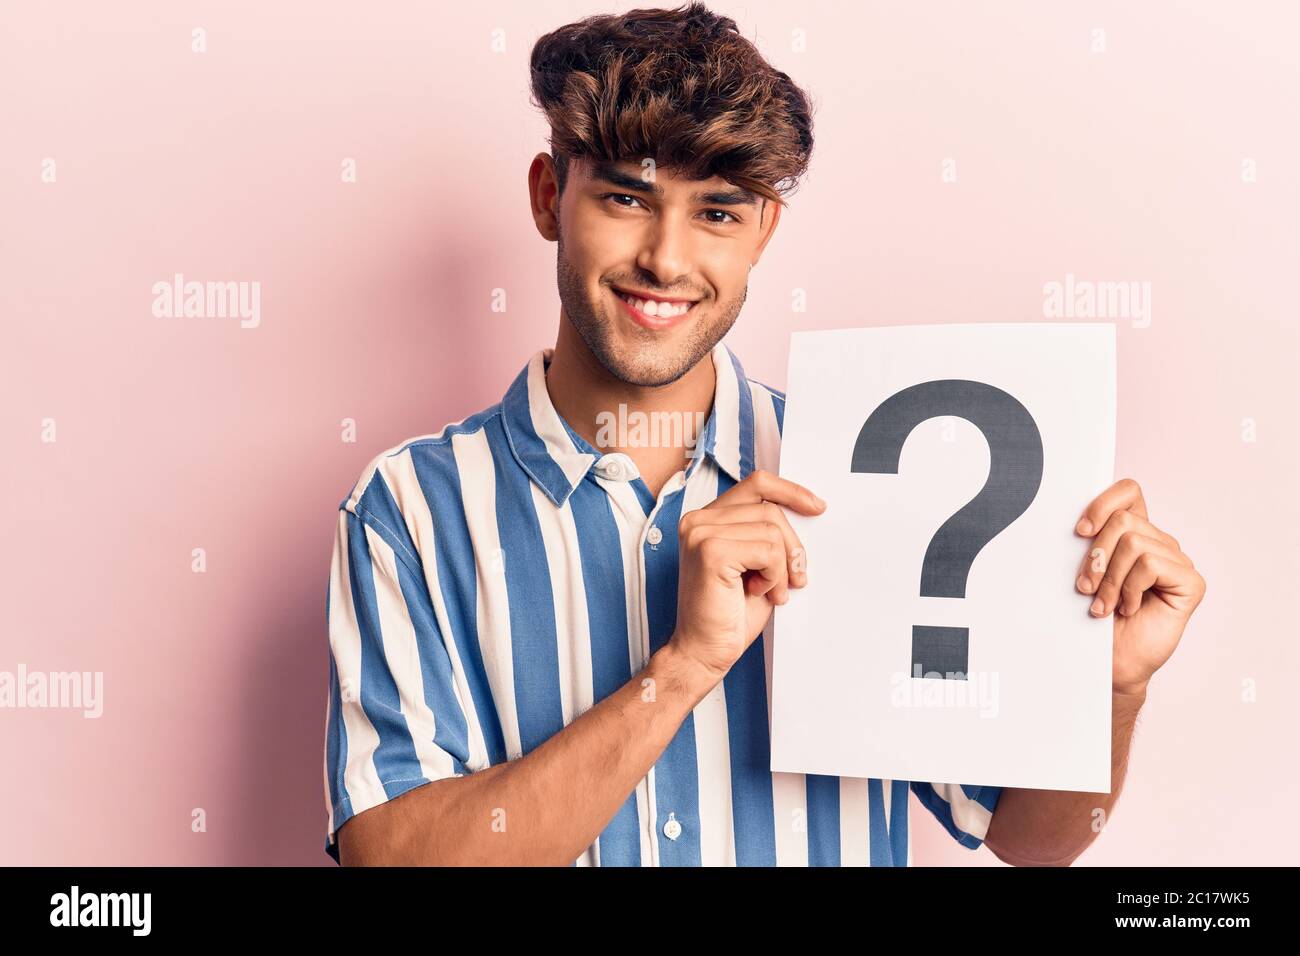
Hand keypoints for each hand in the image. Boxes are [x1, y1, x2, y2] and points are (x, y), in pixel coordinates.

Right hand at [672, 470, 826, 684]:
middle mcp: (698, 520)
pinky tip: (758, 592)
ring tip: (770, 591)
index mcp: (706, 519)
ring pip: (771, 529)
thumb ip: (768, 535)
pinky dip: (774, 575)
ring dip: (781, 566)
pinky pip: (767, 550)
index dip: (790, 491)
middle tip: (793, 579)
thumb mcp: (756, 565)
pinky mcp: (710, 551)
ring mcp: (701, 533)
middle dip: (792, 546)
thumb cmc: (728, 614)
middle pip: (770, 509)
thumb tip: (806, 512)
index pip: (756, 484)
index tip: (816, 507)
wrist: (704, 652)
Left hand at [1074, 478, 1205, 696]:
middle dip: (1096, 556)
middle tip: (1086, 588)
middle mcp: (1159, 542)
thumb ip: (1088, 543)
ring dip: (1109, 579)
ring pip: (1134, 543)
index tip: (1080, 532)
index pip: (1129, 491)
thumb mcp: (1086, 573)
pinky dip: (1130, 589)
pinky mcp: (1190, 582)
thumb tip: (1072, 517)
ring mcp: (1177, 561)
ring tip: (1103, 605)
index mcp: (1135, 533)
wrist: (1111, 662)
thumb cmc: (1095, 620)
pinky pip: (1151, 565)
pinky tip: (1129, 608)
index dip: (1103, 503)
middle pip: (1124, 520)